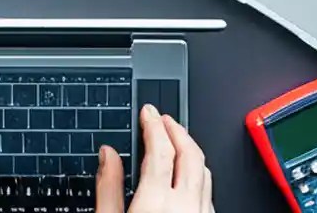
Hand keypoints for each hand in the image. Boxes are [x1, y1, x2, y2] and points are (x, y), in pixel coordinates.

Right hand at [95, 104, 213, 212]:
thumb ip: (108, 189)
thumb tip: (108, 156)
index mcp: (156, 203)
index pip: (161, 151)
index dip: (154, 126)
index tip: (148, 113)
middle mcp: (184, 206)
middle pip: (189, 155)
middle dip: (176, 131)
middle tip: (163, 118)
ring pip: (204, 171)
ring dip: (191, 150)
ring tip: (177, 140)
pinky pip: (209, 192)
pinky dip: (199, 174)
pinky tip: (188, 175)